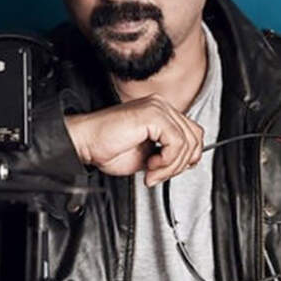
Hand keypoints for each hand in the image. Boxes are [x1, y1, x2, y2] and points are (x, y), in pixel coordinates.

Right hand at [63, 94, 203, 186]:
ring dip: (171, 166)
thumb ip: (167, 154)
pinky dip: (167, 161)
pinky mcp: (153, 115)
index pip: (192, 132)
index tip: (172, 170)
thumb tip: (186, 162)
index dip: (189, 156)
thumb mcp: (147, 155)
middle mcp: (160, 106)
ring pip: (187, 142)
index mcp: (159, 112)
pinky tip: (150, 165)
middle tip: (159, 174)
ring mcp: (157, 108)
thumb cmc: (107, 148)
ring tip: (152, 172)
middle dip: (180, 164)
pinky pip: (176, 143)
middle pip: (194, 137)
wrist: (85, 143)